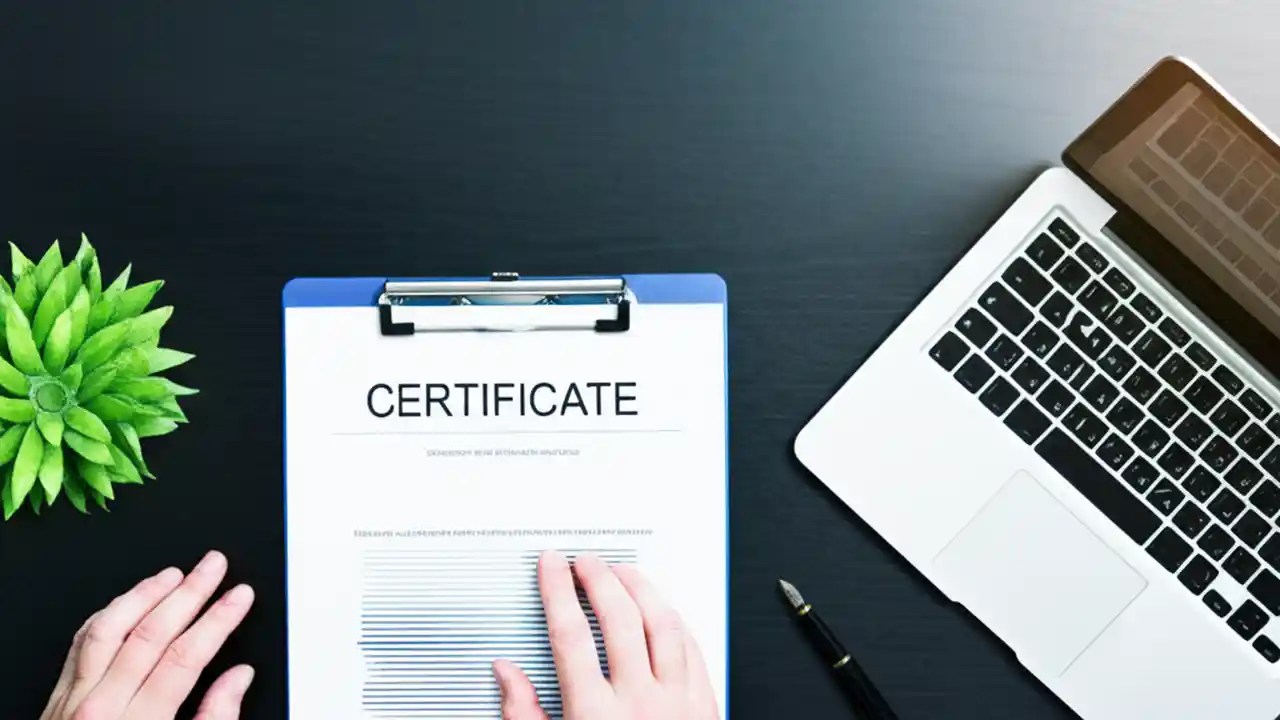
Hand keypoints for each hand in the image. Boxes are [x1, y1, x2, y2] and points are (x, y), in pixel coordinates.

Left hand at [40, 551, 255, 719]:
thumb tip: (237, 679)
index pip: (185, 656)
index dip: (218, 620)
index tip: (240, 596)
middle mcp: (101, 707)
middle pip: (150, 633)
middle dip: (190, 592)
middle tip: (214, 566)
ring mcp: (74, 699)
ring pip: (109, 628)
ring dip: (145, 594)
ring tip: (175, 572)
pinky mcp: (58, 697)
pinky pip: (82, 642)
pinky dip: (108, 613)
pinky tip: (128, 600)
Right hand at [493, 551, 719, 719]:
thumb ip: (526, 716)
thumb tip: (506, 675)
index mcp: (595, 715)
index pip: (570, 633)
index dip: (557, 590)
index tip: (550, 566)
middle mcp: (639, 702)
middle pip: (618, 617)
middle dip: (598, 577)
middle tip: (583, 560)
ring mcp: (678, 702)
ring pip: (663, 623)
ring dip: (642, 588)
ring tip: (623, 572)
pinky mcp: (707, 707)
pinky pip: (693, 648)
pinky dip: (675, 621)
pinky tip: (663, 611)